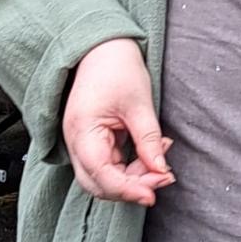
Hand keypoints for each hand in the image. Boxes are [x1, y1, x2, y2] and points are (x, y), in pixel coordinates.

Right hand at [62, 38, 174, 205]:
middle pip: (99, 183)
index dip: (127, 189)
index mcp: (82, 132)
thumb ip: (148, 140)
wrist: (105, 47)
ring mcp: (83, 143)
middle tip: (164, 179)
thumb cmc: (118, 68)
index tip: (153, 194)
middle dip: (132, 187)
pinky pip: (111, 164)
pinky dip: (132, 166)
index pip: (101, 175)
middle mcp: (76, 143)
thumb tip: (160, 170)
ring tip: (164, 165)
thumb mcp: (139, 104)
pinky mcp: (94, 141)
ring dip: (134, 177)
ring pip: (106, 177)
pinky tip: (154, 154)